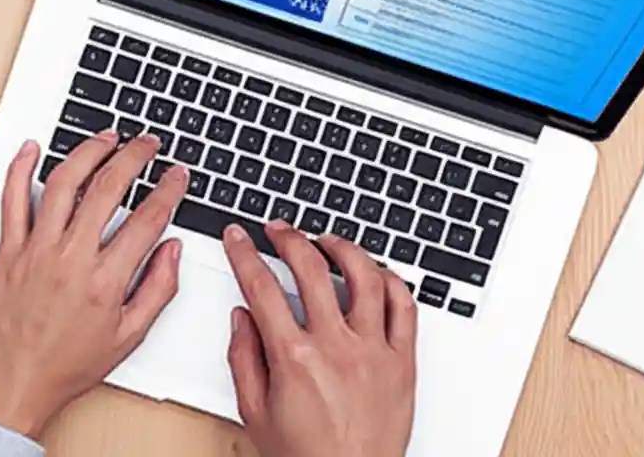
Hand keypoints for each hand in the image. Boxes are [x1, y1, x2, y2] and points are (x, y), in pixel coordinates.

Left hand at [0, 131, 187, 438]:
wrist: (12, 383)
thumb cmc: (66, 366)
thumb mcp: (128, 336)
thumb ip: (158, 289)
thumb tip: (172, 251)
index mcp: (104, 282)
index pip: (147, 220)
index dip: (168, 190)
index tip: (176, 175)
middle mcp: (69, 259)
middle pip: (108, 189)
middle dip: (134, 157)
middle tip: (147, 144)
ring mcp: (35, 251)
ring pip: (63, 184)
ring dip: (88, 152)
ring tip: (106, 137)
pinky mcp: (7, 252)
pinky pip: (11, 201)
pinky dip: (19, 169)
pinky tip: (31, 149)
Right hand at [224, 221, 417, 456]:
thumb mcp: (255, 413)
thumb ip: (243, 358)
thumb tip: (241, 316)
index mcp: (294, 358)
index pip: (261, 287)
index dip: (245, 254)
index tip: (239, 238)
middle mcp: (336, 347)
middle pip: (311, 268)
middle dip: (289, 238)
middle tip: (278, 230)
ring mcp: (374, 350)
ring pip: (365, 276)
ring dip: (343, 248)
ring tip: (327, 240)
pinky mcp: (403, 360)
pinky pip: (404, 306)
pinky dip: (391, 280)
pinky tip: (375, 272)